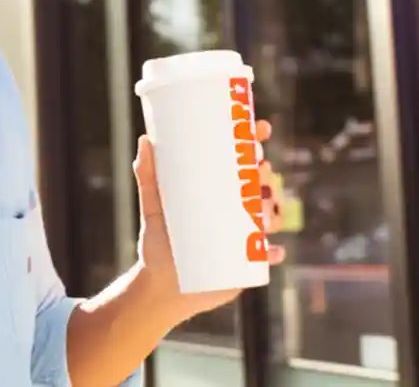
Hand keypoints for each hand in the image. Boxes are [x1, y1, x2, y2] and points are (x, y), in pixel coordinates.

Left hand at [133, 119, 284, 322]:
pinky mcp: (246, 263)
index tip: (260, 129)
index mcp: (219, 191)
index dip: (255, 142)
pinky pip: (266, 255)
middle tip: (259, 170)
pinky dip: (272, 252)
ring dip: (274, 210)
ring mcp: (244, 237)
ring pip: (269, 216)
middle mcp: (236, 210)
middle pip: (260, 185)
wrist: (160, 289)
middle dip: (266, 175)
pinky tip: (272, 250)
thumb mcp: (153, 209)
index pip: (242, 162)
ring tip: (263, 210)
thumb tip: (144, 140)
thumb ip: (148, 178)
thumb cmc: (157, 245)